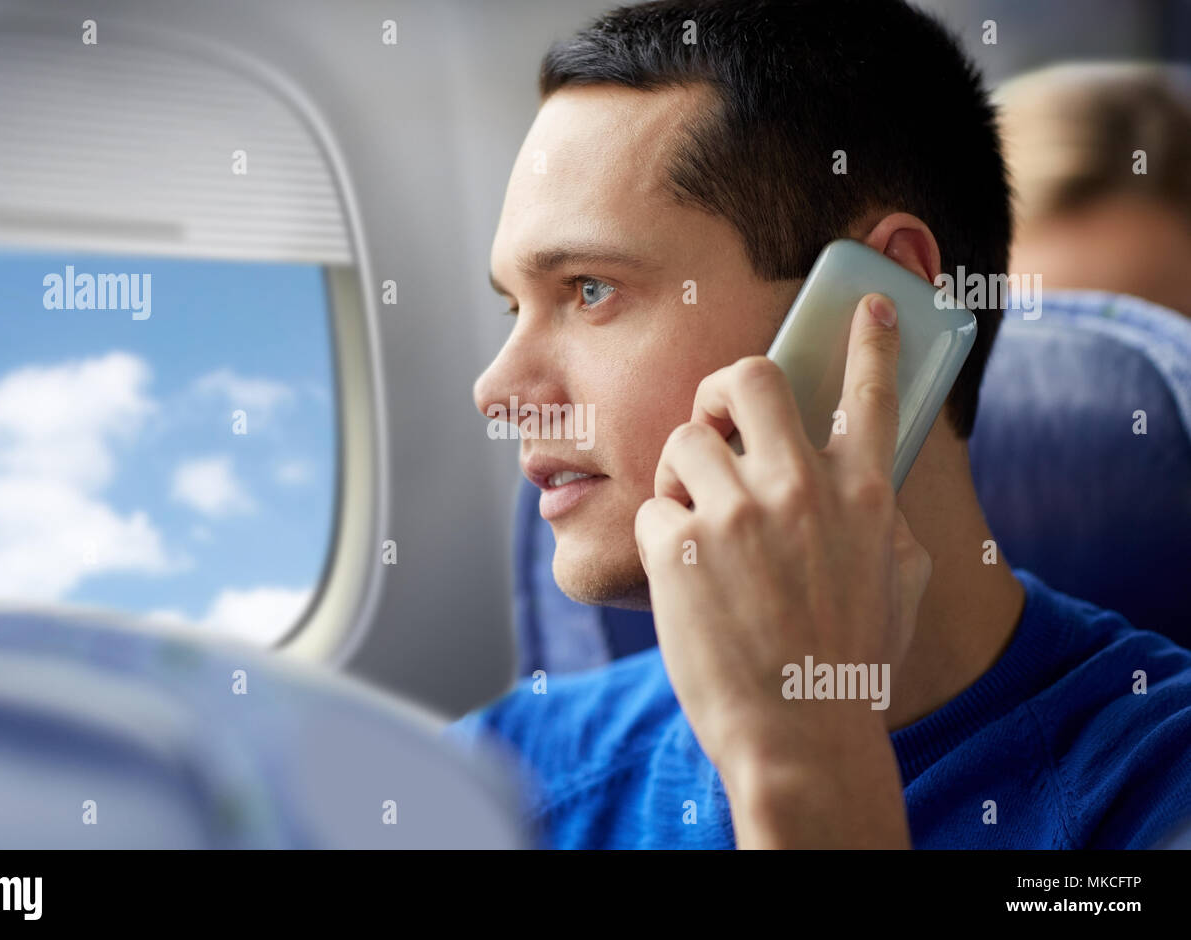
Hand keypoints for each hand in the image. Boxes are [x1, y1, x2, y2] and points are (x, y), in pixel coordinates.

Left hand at [633, 293, 931, 846]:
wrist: (801, 737)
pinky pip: (655, 507)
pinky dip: (664, 538)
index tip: (864, 303)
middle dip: (719, 390)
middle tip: (711, 422)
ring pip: (683, 440)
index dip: (869, 340)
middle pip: (748, 377)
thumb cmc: (849, 667)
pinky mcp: (681, 545)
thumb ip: (884, 519)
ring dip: (682, 474)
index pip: (871, 393)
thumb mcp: (895, 582)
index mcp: (865, 495)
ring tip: (695, 521)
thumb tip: (871, 483)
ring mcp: (738, 515)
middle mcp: (802, 489)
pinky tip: (685, 580)